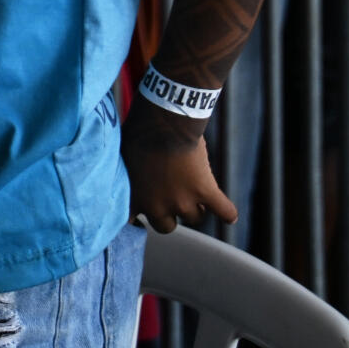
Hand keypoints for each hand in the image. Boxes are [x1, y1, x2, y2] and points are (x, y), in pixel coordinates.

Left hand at [125, 99, 236, 233]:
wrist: (161, 121)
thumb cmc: (136, 133)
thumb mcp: (121, 158)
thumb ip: (123, 175)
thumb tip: (120, 177)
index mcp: (134, 198)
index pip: (131, 223)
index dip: (138, 219)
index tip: (139, 219)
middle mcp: (157, 206)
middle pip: (167, 226)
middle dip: (169, 214)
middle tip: (171, 198)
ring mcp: (183, 201)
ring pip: (195, 218)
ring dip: (196, 207)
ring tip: (195, 192)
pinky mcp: (205, 192)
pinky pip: (224, 212)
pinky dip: (227, 213)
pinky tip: (228, 215)